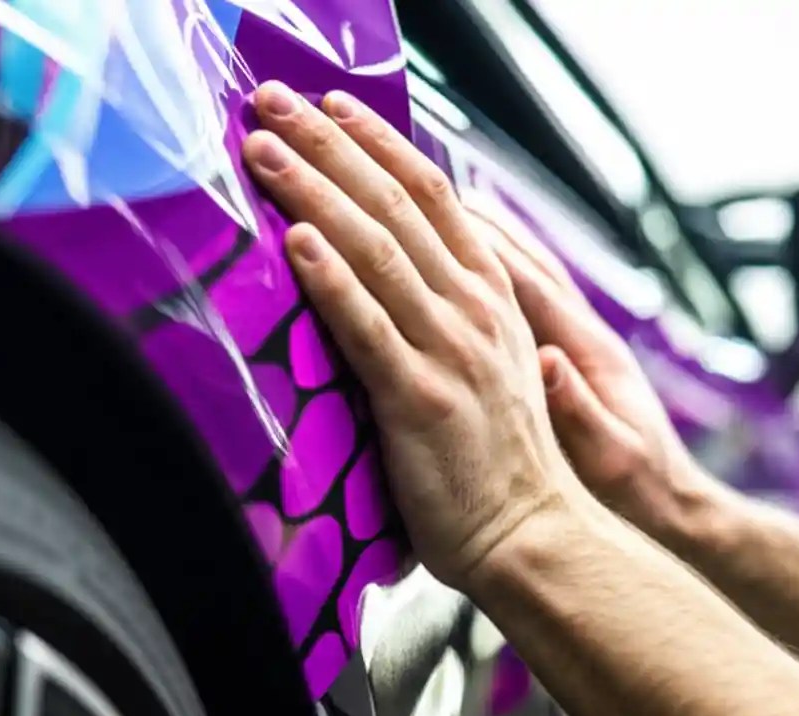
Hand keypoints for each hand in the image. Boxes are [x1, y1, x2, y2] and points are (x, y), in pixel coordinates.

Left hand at [242, 82, 581, 590]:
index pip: (432, 195)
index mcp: (492, 295)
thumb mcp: (493, 364)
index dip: (379, 143)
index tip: (334, 105)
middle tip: (273, 99)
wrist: (535, 533)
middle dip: (330, 144)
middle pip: (396, 204)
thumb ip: (455, 313)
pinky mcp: (419, 398)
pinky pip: (368, 325)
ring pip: (376, 250)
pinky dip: (330, 277)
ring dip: (315, 191)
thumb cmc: (504, 459)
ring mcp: (450, 350)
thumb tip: (400, 270)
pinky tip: (296, 238)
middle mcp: (474, 309)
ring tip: (263, 148)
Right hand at [473, 207, 730, 545]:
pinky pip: (527, 299)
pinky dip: (499, 268)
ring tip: (443, 197)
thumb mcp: (612, 464)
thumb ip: (581, 414)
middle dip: (478, 220)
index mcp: (591, 359)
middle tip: (425, 178)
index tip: (442, 209)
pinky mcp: (570, 359)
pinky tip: (472, 253)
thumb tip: (550, 364)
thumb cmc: (641, 496)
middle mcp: (584, 338)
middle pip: (526, 263)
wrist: (672, 511)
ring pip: (526, 273)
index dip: (488, 248)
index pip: (532, 290)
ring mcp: (579, 344)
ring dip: (486, 233)